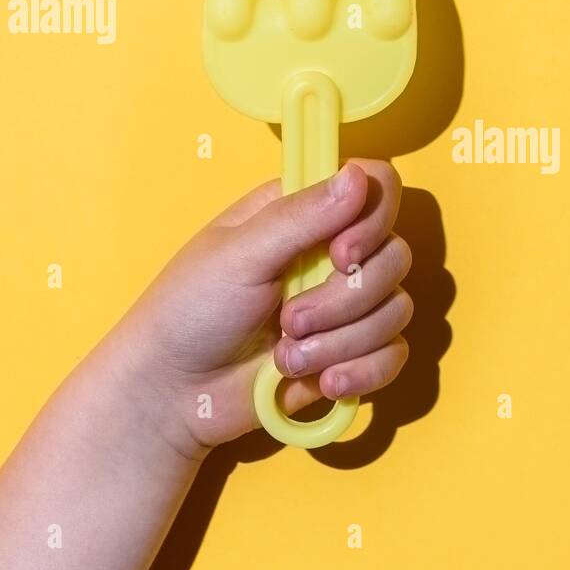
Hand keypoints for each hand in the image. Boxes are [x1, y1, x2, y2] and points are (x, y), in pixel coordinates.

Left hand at [110, 159, 411, 451]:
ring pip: (396, 311)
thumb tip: (357, 175)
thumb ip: (300, 216)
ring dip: (341, 343)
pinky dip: (362, 372)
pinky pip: (394, 355)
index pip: (378, 189)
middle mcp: (332, 254)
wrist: (173, 393)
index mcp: (305, 213)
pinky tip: (322, 383)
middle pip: (394, 258)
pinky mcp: (353, 353)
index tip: (338, 254)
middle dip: (343, 301)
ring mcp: (346, 306)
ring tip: (286, 358)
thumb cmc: (189, 311)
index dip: (373, 221)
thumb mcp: (238, 255)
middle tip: (288, 320)